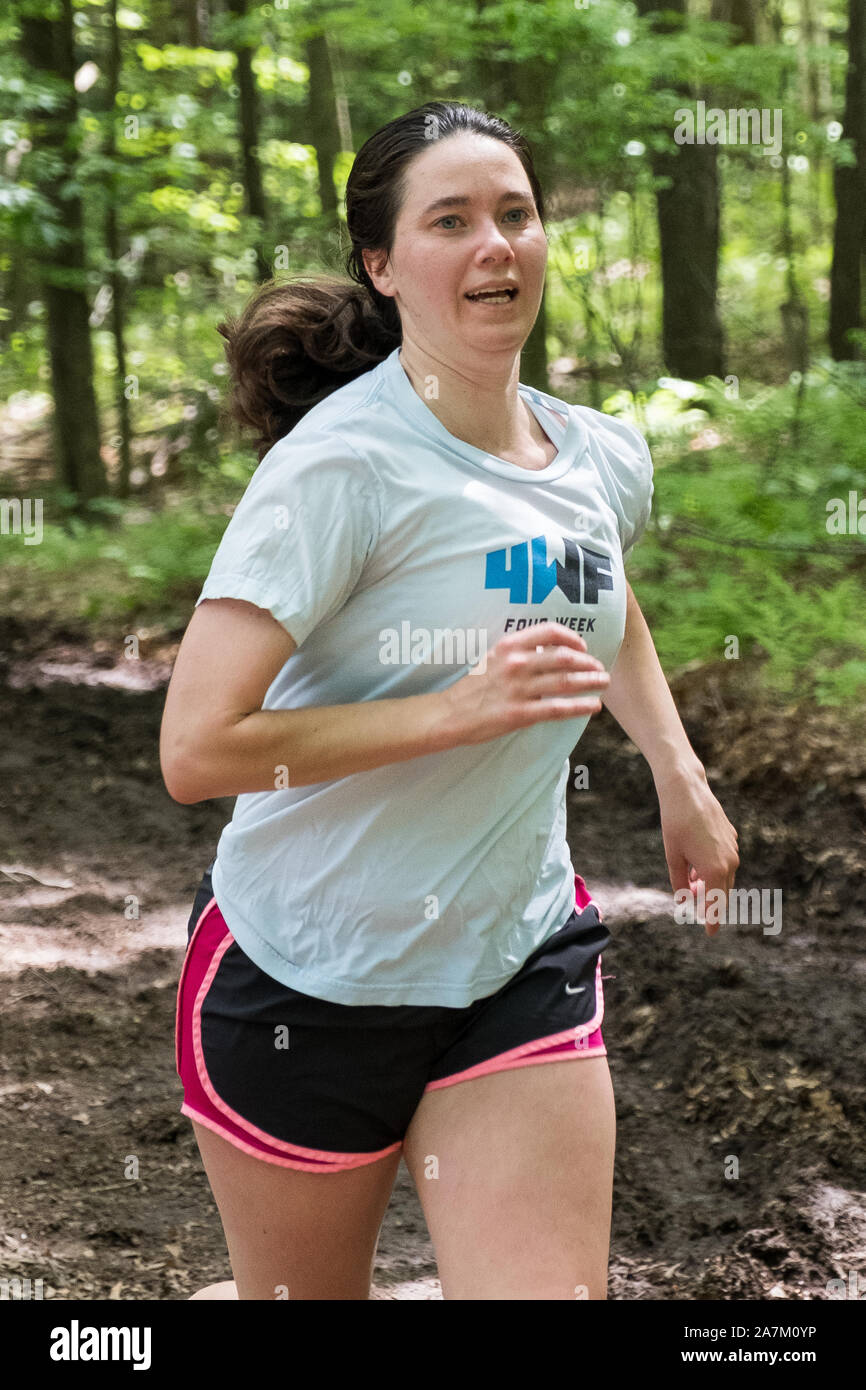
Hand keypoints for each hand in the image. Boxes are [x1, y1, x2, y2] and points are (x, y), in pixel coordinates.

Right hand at [441, 621, 609, 745]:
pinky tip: (594, 705)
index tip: (583, 646)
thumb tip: (546, 651)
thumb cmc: (473, 687)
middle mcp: (516, 664)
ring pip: (566, 681)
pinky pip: (559, 707)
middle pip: (564, 657)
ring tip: (603, 683)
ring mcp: (519, 689)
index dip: (572, 637)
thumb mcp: (492, 658)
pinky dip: (581, 706)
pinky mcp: (521, 713)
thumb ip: (518, 652)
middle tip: (600, 668)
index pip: (548, 632)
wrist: (450, 714)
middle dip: (588, 662)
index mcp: (508, 646)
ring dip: (591, 681)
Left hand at [656, 765, 739, 936]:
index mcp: (715, 870)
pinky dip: (713, 868)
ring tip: (690, 881)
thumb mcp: (673, 857)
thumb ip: (680, 883)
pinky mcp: (732, 838)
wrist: (687, 790)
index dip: (712, 920)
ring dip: (709, 883)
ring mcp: (733, 849)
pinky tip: (697, 862)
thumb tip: (684, 902)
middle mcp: (730, 862)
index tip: (710, 933)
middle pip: (721, 891)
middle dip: (706, 899)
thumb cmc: (675, 824)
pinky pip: (725, 861)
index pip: (715, 904)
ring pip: (724, 876)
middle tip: (689, 901)